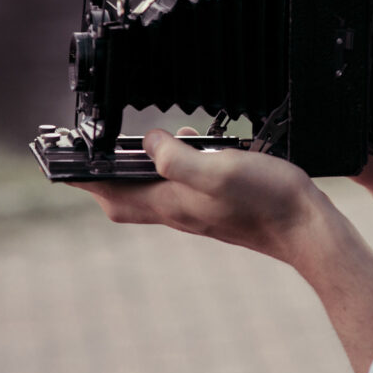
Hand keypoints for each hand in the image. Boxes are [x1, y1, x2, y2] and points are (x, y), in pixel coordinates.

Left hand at [70, 129, 333, 265]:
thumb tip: (148, 142)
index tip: (64, 163)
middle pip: (125, 200)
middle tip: (97, 154)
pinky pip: (181, 190)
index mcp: (171, 204)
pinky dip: (173, 171)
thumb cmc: (267, 200)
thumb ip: (176, 159)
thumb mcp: (218, 169)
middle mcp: (180, 212)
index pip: (111, 195)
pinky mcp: (218, 209)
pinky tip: (194, 151)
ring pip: (153, 194)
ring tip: (144, 145)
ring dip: (140, 172)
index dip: (84, 179)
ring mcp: (199, 213)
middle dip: (105, 178)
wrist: (308, 229)